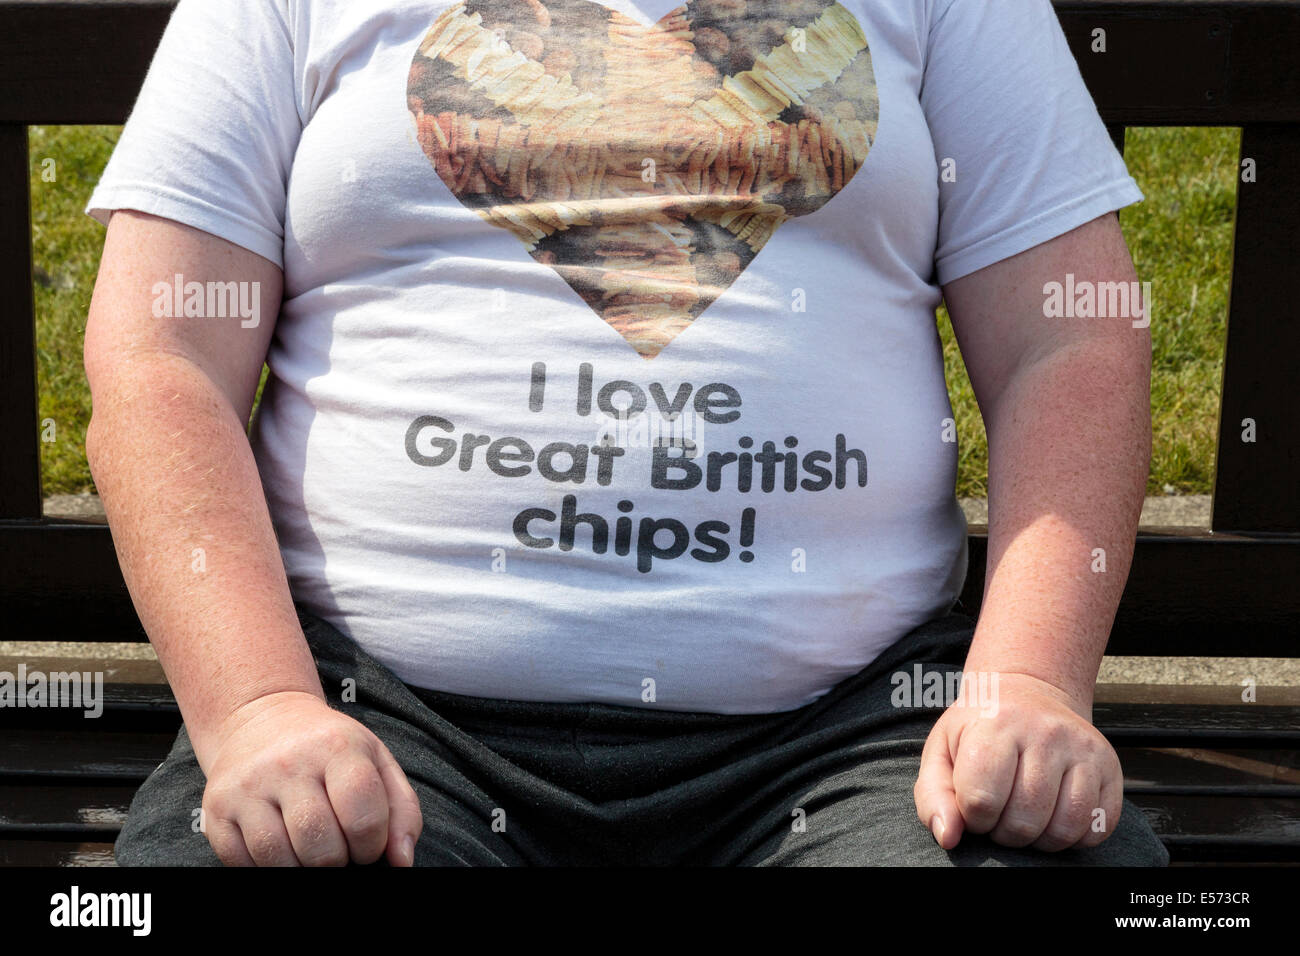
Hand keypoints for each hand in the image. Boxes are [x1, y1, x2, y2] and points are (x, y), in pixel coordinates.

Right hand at [200, 691, 422, 865]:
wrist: (263, 719)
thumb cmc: (329, 748)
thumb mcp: (376, 761)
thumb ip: (401, 810)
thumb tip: (401, 861)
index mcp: (337, 747)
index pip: (363, 817)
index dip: (371, 846)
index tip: (366, 844)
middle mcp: (288, 763)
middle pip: (321, 848)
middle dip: (337, 861)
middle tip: (338, 848)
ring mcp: (247, 786)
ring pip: (280, 860)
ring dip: (302, 867)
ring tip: (310, 846)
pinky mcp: (216, 808)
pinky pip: (243, 863)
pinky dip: (267, 867)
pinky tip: (281, 844)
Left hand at [913, 672, 1121, 851]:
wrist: (1027, 692)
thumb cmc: (979, 729)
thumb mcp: (942, 751)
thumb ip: (934, 796)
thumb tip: (948, 837)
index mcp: (996, 724)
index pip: (981, 800)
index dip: (973, 818)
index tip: (974, 805)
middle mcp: (1045, 732)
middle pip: (1024, 821)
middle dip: (1004, 833)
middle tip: (1000, 814)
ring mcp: (1082, 748)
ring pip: (1063, 829)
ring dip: (1039, 840)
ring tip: (1024, 818)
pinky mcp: (1110, 766)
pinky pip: (1097, 828)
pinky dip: (1074, 837)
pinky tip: (1054, 816)